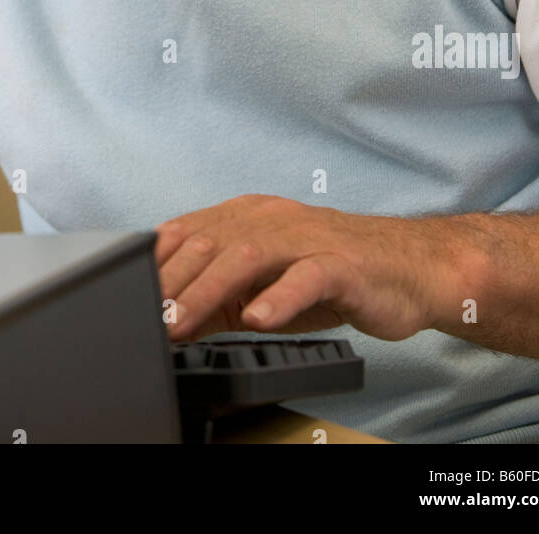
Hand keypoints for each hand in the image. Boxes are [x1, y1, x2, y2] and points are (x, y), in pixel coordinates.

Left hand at [154, 194, 445, 342]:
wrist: (409, 268)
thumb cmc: (335, 274)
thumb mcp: (267, 284)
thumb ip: (221, 296)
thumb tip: (170, 319)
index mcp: (250, 216)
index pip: (190, 232)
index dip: (157, 263)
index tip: (130, 296)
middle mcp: (274, 219)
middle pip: (210, 243)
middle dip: (173, 281)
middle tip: (147, 318)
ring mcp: (308, 239)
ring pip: (248, 255)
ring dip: (208, 290)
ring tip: (183, 321)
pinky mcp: (341, 265)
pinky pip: (306, 277)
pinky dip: (278, 297)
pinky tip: (257, 318)